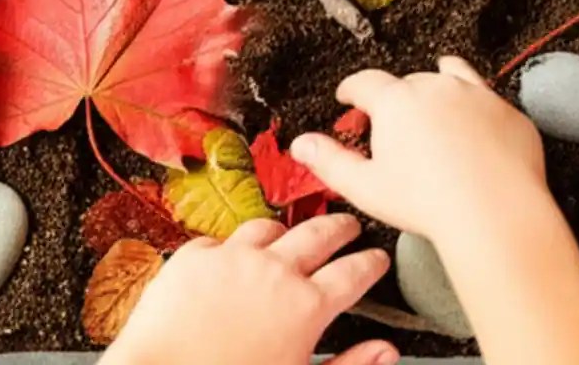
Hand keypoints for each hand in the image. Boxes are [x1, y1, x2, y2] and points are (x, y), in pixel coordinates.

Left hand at [101, 214, 397, 364]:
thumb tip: (386, 351)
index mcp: (306, 307)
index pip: (354, 272)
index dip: (371, 262)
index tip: (378, 257)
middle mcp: (273, 272)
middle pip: (318, 235)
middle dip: (339, 228)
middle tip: (348, 227)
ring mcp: (231, 259)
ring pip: (268, 229)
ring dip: (285, 232)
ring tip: (289, 236)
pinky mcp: (193, 258)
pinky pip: (221, 241)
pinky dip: (233, 247)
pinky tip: (232, 256)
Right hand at [291, 56, 545, 243]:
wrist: (495, 212)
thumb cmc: (425, 202)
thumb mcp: (365, 187)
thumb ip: (330, 161)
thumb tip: (300, 143)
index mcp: (396, 100)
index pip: (364, 82)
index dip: (352, 89)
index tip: (347, 96)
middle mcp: (436, 86)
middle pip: (408, 82)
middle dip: (396, 97)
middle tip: (392, 122)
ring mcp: (477, 95)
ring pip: (451, 77)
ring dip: (438, 87)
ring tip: (434, 102)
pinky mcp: (508, 112)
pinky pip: (487, 99)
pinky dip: (475, 108)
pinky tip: (474, 127)